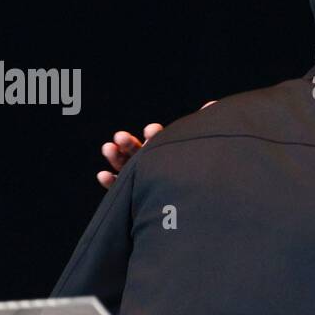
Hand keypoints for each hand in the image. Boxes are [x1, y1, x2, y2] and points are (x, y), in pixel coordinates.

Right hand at [95, 101, 217, 187]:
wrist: (196, 210)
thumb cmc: (200, 176)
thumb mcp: (199, 151)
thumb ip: (203, 127)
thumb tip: (211, 104)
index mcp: (168, 153)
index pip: (159, 140)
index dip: (154, 134)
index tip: (152, 130)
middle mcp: (153, 165)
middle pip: (137, 151)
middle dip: (128, 142)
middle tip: (121, 137)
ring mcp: (141, 180)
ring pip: (124, 167)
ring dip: (115, 156)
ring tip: (108, 147)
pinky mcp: (133, 198)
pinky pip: (118, 190)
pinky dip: (110, 182)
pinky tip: (103, 175)